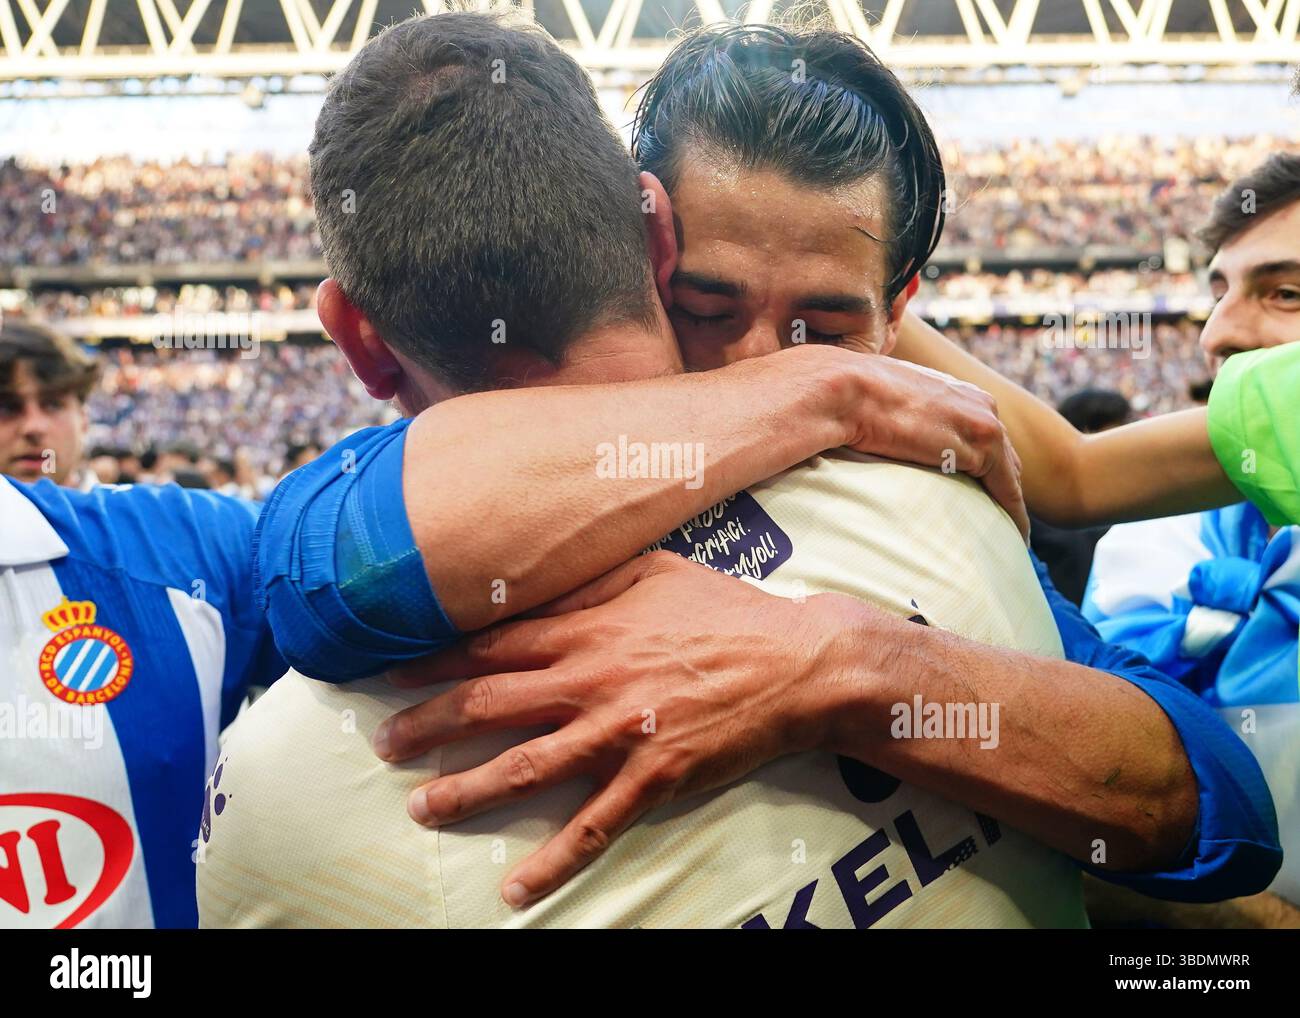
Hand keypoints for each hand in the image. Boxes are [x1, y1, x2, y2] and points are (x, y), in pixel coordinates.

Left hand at [373, 552, 858, 907]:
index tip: (389, 672)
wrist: (796, 663)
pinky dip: (552, 860)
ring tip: (421, 810)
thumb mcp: (653, 570)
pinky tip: (516, 888)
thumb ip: (587, 578)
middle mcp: (591, 680)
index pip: (490, 645)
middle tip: (382, 745)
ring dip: (467, 790)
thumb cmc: (723, 610)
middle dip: (427, 726)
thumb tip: (531, 580)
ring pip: (526, 767)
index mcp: (588, 627)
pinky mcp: (653, 778)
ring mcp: (620, 733)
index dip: (433, 660)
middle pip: (490, 705)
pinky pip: (593, 826)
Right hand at [838, 353, 1026, 540]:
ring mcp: (983, 422)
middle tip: (999, 520)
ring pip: (1009, 474)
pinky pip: (1008, 490)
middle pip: (1002, 454)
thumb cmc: (846, 398)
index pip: (979, 434)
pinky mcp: (982, 446)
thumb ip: (894, 417)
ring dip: (1010, 504)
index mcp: (953, 391)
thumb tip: (876, 435)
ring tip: (1009, 535)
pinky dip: (1014, 515)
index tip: (980, 491)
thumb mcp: (879, 404)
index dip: (983, 465)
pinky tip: (1015, 538)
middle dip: (1003, 486)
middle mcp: (976, 402)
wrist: (846, 393)